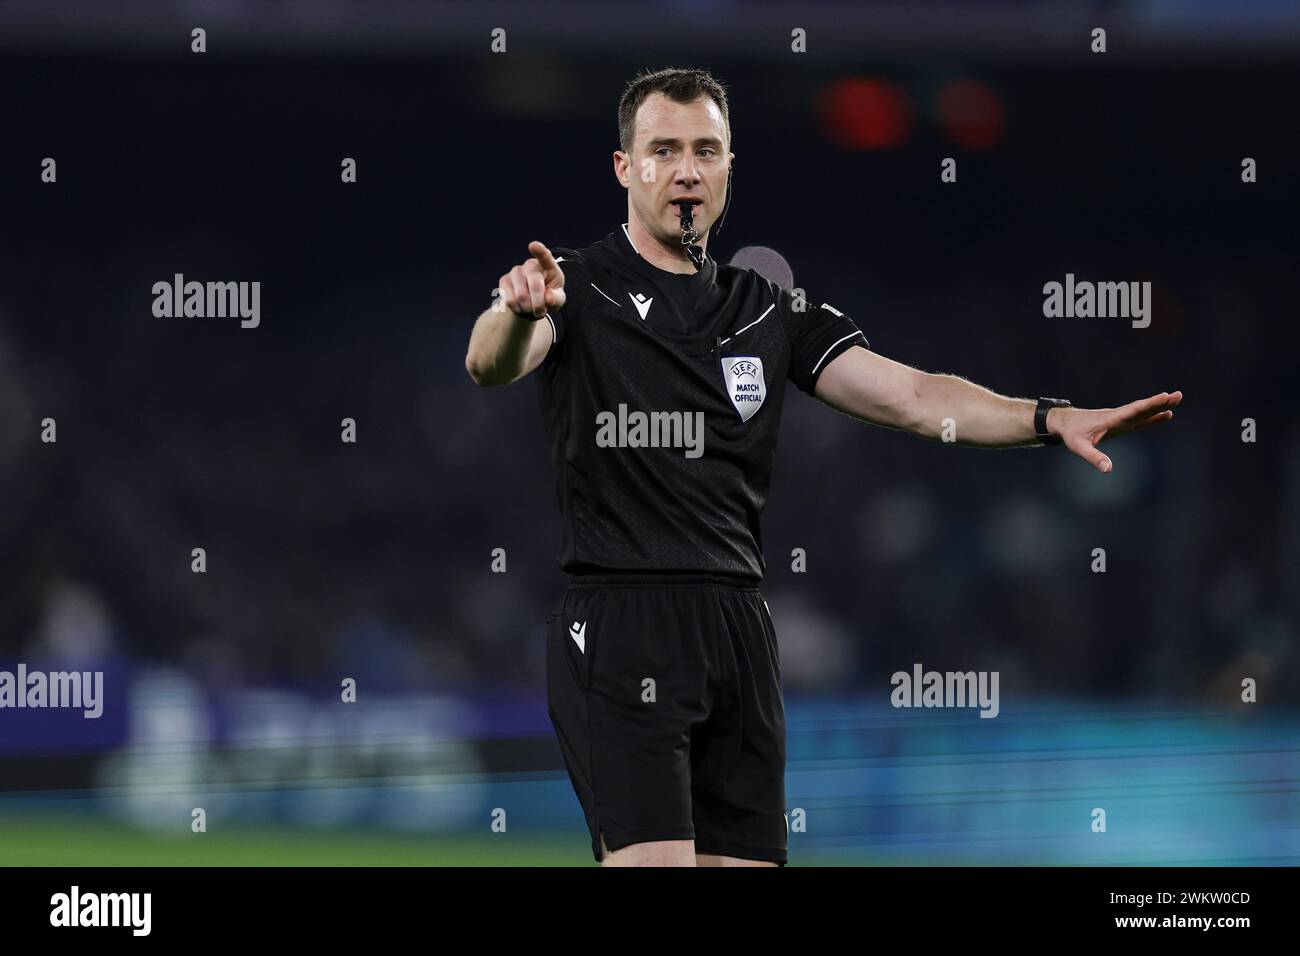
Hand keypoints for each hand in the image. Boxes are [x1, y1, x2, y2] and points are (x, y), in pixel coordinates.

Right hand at [497, 241, 565, 318]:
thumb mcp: (557, 300)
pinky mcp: (504, 280)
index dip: (539, 251)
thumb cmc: (548, 297)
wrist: (531, 303)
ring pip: (521, 296)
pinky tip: (521, 307)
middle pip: (535, 286)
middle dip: (539, 304)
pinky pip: (510, 300)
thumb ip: (556, 298)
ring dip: (528, 309)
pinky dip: (517, 309)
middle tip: (541, 312)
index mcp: (547, 266)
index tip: (533, 245)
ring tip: (531, 309)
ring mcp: (516, 271)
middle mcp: (530, 265)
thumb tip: (548, 297)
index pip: (545, 257)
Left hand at [1049, 390, 1182, 472]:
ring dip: (1159, 406)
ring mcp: (1121, 419)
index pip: (1133, 411)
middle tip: (1178, 395)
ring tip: (1177, 399)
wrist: (1065, 423)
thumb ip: (1094, 457)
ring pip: (1143, 412)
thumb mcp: (1079, 447)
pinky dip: (1153, 417)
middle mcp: (1119, 417)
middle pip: (1142, 409)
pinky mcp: (1121, 424)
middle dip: (1159, 403)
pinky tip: (1166, 415)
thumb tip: (1108, 469)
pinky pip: (1140, 420)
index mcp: (1111, 419)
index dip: (1149, 405)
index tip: (1164, 397)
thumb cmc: (1071, 434)